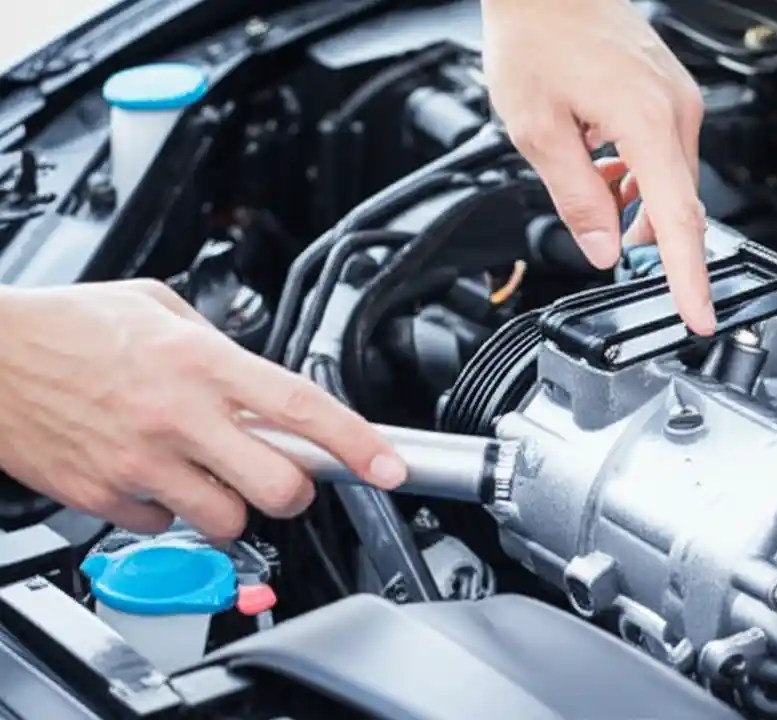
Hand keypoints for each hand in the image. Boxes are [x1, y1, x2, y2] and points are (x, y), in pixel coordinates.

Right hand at [0, 280, 406, 540]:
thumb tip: (259, 380)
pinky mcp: (105, 496)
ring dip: (233, 505)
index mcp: (200, 361)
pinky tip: (153, 476)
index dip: (357, 443)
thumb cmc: (66, 327)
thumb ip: (218, 344)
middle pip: (279, 486)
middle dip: (297, 490)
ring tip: (207, 473)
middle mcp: (177, 415)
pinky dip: (171, 511)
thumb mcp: (157, 307)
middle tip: (285, 475)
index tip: (390, 466)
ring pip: (228, 520)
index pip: (301, 408)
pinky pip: (166, 526)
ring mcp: (140, 463)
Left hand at [482, 0, 714, 334]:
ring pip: (667, 179)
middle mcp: (675, 110)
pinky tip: (601, 162)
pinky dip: (637, 172)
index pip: (678, 221)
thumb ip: (577, 198)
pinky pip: (664, 151)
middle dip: (644, 236)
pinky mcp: (669, 92)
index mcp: (647, 122)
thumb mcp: (539, 131)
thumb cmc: (537, 36)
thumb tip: (603, 249)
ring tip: (587, 184)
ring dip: (634, 201)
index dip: (688, 277)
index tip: (698, 315)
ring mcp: (678, 98)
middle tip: (604, 242)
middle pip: (674, 204)